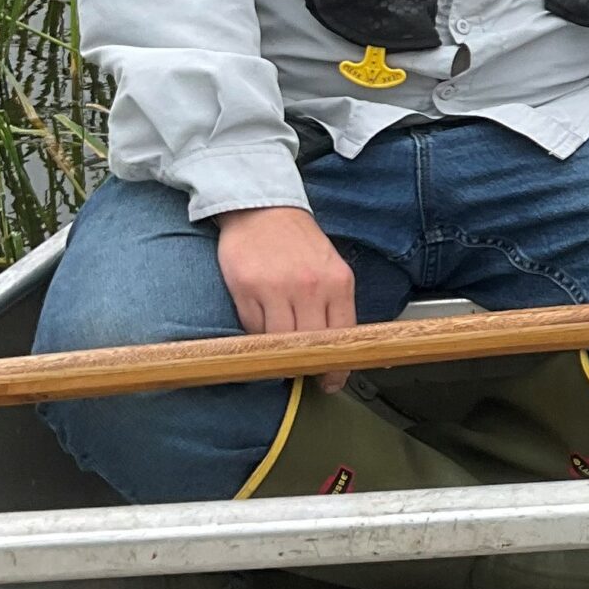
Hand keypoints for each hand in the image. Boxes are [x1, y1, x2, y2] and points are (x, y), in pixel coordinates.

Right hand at [217, 207, 355, 391]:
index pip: (341, 337)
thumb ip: (334, 304)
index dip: (335, 366)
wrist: (261, 208)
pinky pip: (253, 329)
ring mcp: (276, 287)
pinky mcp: (246, 288)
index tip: (331, 380)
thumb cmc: (296, 241)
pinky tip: (261, 326)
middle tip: (302, 371)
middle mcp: (309, 286)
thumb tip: (335, 349)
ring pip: (279, 342)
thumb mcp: (329, 266)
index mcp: (338, 282)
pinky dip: (257, 335)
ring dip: (278, 353)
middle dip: (306, 365)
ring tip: (278, 352)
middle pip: (309, 346)